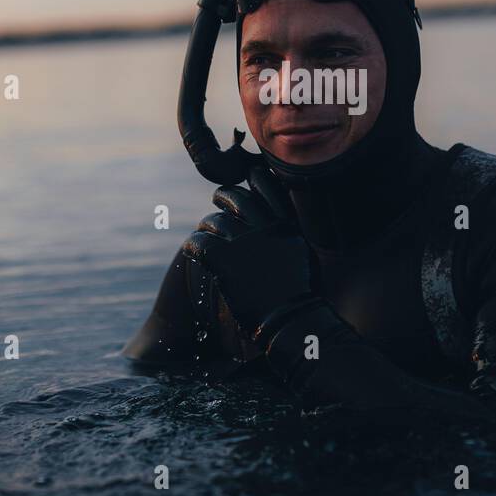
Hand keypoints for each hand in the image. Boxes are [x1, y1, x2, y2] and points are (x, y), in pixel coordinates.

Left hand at [181, 165, 312, 339]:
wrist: (292, 321)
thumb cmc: (301, 295)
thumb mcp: (303, 255)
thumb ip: (289, 235)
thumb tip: (280, 223)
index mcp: (286, 226)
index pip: (269, 189)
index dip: (256, 178)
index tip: (249, 175)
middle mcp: (265, 229)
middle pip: (238, 199)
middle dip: (225, 195)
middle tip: (218, 198)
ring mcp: (244, 245)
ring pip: (215, 221)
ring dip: (207, 224)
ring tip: (204, 229)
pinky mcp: (224, 263)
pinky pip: (200, 243)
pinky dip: (194, 244)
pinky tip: (192, 249)